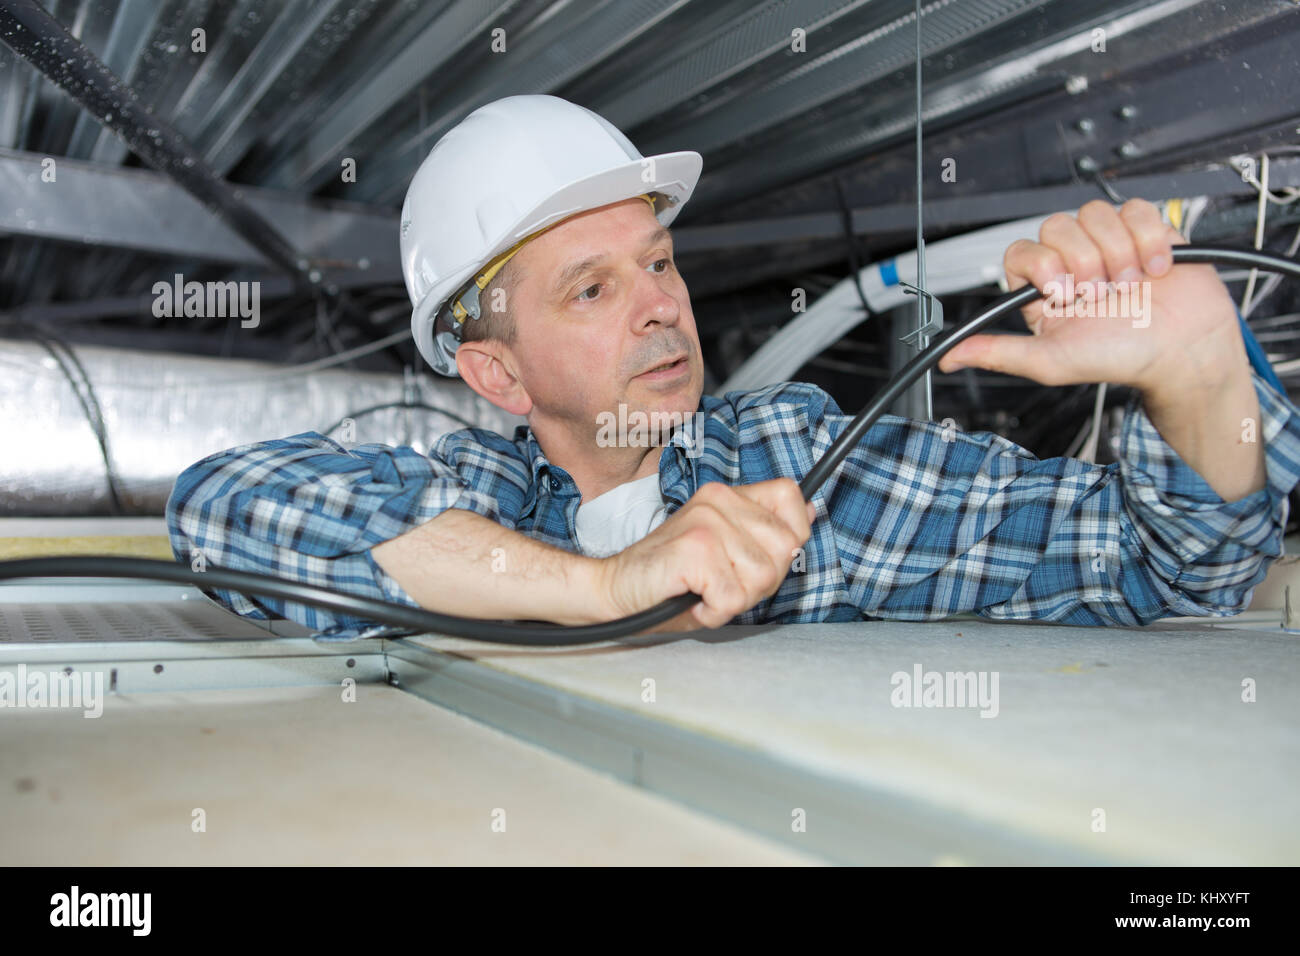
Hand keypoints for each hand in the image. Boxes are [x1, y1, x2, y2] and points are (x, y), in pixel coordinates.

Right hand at [597, 478, 814, 630]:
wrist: (613, 592)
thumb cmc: (669, 580)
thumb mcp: (725, 551)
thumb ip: (764, 532)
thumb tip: (811, 512)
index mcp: (726, 496)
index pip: (790, 496)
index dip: (791, 535)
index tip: (760, 558)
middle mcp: (718, 501)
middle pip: (786, 546)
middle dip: (761, 581)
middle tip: (722, 584)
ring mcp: (707, 523)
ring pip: (762, 577)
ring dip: (735, 600)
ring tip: (703, 592)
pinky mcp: (695, 550)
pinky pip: (733, 597)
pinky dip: (714, 613)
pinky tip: (692, 602)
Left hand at [937, 198, 1245, 397]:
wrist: (1183, 353)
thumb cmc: (1121, 359)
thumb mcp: (1050, 362)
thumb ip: (998, 353)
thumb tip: (949, 358)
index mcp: (1043, 290)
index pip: (1021, 250)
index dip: (1042, 265)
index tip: (1063, 291)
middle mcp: (1072, 263)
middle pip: (1057, 226)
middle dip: (1083, 261)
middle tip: (1101, 294)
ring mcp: (1109, 244)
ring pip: (1096, 213)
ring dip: (1117, 253)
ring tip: (1130, 286)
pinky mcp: (1146, 231)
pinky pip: (1137, 208)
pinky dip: (1149, 239)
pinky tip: (1155, 269)